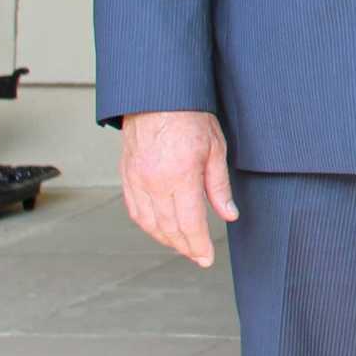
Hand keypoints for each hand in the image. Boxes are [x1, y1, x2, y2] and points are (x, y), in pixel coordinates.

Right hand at [119, 110, 236, 267]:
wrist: (156, 97)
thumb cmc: (190, 118)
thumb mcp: (215, 149)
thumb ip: (219, 186)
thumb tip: (228, 215)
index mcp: (179, 177)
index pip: (190, 223)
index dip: (198, 245)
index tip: (206, 258)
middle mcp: (154, 183)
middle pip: (169, 228)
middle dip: (185, 246)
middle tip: (198, 255)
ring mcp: (136, 181)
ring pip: (149, 223)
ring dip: (166, 239)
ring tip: (182, 245)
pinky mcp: (127, 176)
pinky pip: (134, 209)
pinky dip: (148, 224)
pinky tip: (159, 228)